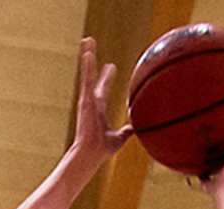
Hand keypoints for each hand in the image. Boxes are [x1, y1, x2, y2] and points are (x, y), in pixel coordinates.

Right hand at [70, 37, 132, 163]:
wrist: (90, 154)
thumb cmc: (102, 149)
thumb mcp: (119, 138)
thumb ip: (128, 131)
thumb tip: (138, 128)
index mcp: (99, 110)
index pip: (103, 90)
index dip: (107, 78)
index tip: (111, 66)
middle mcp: (92, 102)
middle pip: (93, 77)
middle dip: (94, 62)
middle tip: (93, 46)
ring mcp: (87, 100)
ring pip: (88, 74)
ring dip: (88, 57)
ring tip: (88, 40)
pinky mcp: (85, 100)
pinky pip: (87, 79)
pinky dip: (87, 66)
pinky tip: (87, 53)